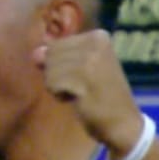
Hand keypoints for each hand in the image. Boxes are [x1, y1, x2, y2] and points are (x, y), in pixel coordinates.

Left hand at [35, 29, 145, 155]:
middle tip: (82, 86)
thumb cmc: (100, 94)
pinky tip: (78, 99)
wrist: (123, 122)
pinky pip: (52, 83)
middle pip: (51, 55)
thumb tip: (35, 53)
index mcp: (98, 36)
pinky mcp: (83, 78)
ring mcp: (90, 60)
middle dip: (58, 75)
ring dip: (59, 86)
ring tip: (81, 93)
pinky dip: (59, 95)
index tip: (85, 76)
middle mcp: (96, 43)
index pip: (56, 45)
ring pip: (49, 69)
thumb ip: (56, 56)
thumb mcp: (81, 67)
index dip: (62, 65)